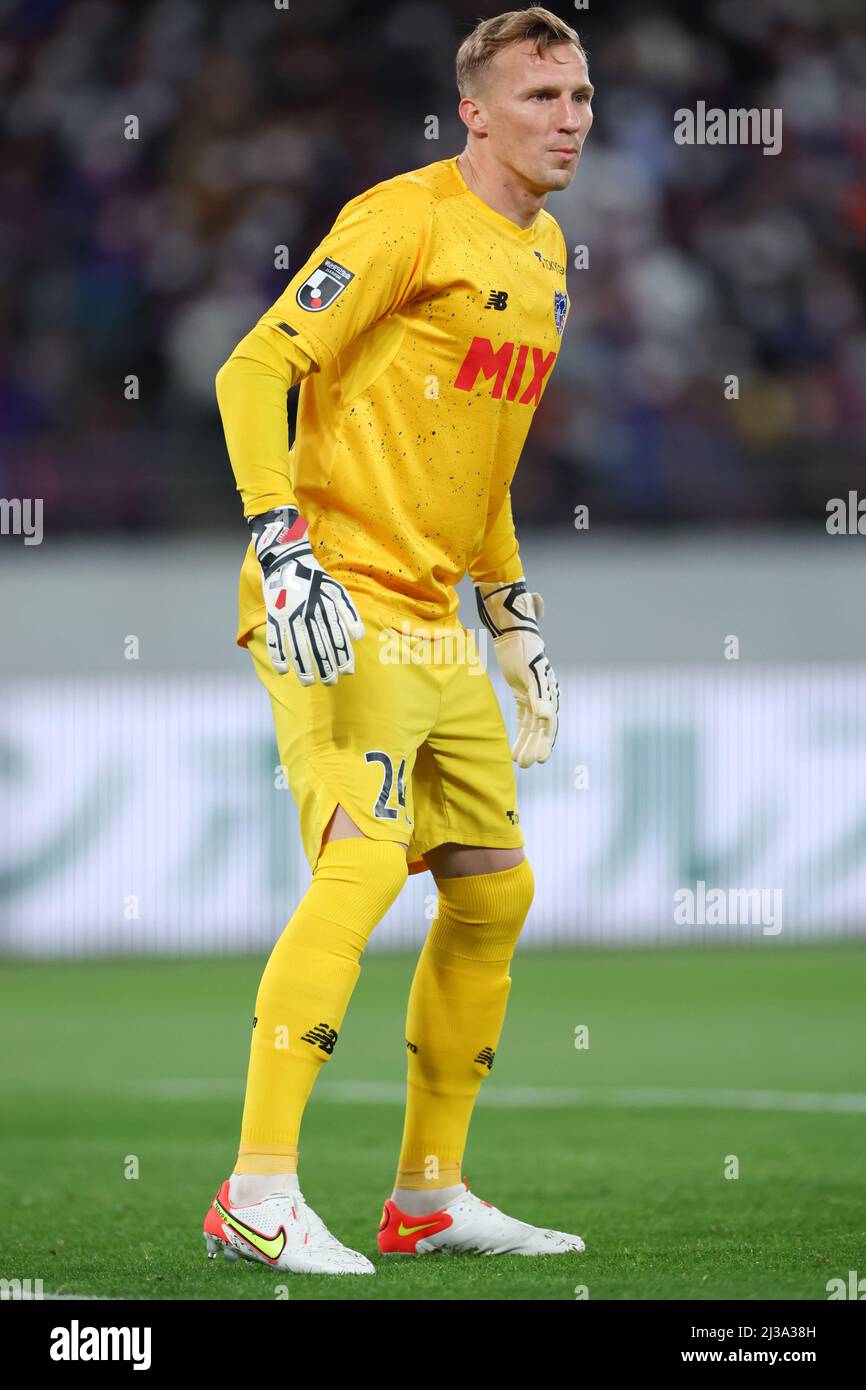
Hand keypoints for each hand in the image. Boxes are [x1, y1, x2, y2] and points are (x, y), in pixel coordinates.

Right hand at [248, 506, 364, 683]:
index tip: (347, 672)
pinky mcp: (274, 615)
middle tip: (331, 682)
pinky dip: (278, 656)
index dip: (342, 656)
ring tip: (309, 682)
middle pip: (318, 646)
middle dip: (325, 667)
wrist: (287, 560)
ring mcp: (289, 615)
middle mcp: (308, 614)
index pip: (336, 638)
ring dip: (304, 668)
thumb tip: (358, 637)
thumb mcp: (337, 590)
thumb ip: (349, 614)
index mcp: (325, 608)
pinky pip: (275, 639)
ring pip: (298, 647)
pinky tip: (284, 671)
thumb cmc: (315, 578)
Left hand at [475, 579, 558, 766]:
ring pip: (536, 728)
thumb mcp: (525, 637)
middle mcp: (545, 692)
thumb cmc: (521, 633)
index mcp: (546, 682)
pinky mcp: (526, 698)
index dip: (545, 731)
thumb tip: (534, 600)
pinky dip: (522, 738)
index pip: (549, 711)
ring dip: (529, 746)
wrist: (514, 631)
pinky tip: (514, 755)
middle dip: (539, 745)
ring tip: (521, 765)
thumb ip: (531, 632)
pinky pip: (526, 723)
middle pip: (545, 725)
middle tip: (531, 763)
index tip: (539, 749)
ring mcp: (537, 696)